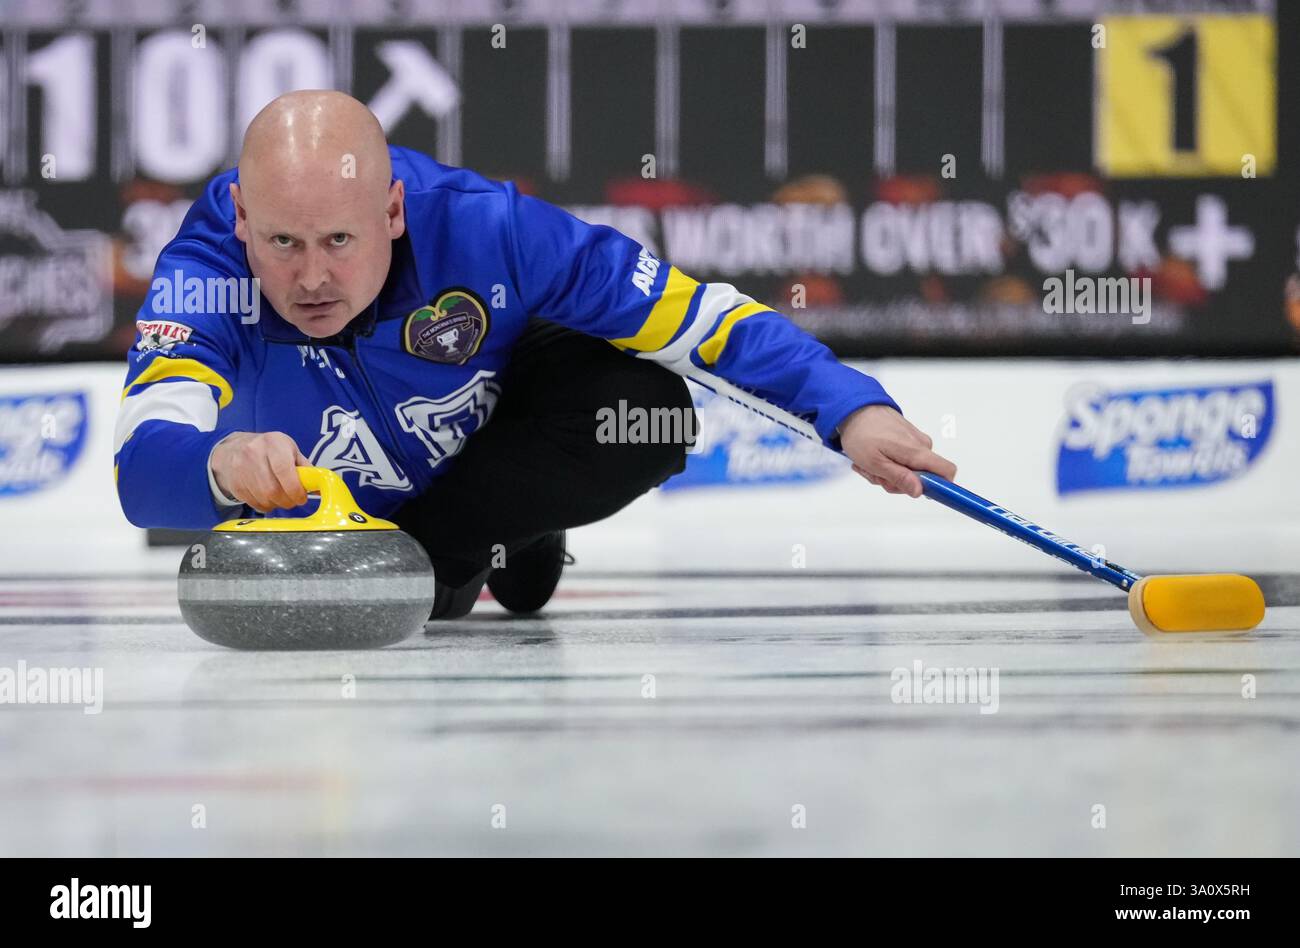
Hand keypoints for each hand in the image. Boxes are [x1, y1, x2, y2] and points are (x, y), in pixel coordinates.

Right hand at [210, 431, 310, 512]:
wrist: (235, 449)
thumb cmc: (270, 449)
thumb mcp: (289, 450)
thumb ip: (305, 467)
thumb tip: (321, 486)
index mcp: (274, 443)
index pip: (284, 470)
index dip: (295, 489)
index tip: (302, 497)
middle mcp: (254, 453)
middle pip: (273, 489)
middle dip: (288, 500)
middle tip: (293, 500)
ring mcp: (241, 468)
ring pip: (263, 498)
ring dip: (277, 504)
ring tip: (281, 498)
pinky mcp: (234, 483)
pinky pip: (253, 503)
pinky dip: (265, 505)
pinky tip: (268, 497)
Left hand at [838, 404, 956, 497]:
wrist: (854, 408)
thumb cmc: (861, 434)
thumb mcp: (875, 462)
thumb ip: (899, 477)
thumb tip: (920, 491)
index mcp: (917, 452)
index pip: (947, 471)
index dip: (938, 486)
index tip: (914, 490)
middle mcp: (922, 445)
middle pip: (922, 477)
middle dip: (897, 482)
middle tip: (875, 473)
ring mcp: (915, 441)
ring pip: (910, 469)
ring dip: (888, 473)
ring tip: (869, 463)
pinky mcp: (908, 438)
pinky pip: (904, 459)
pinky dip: (888, 462)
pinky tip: (873, 457)